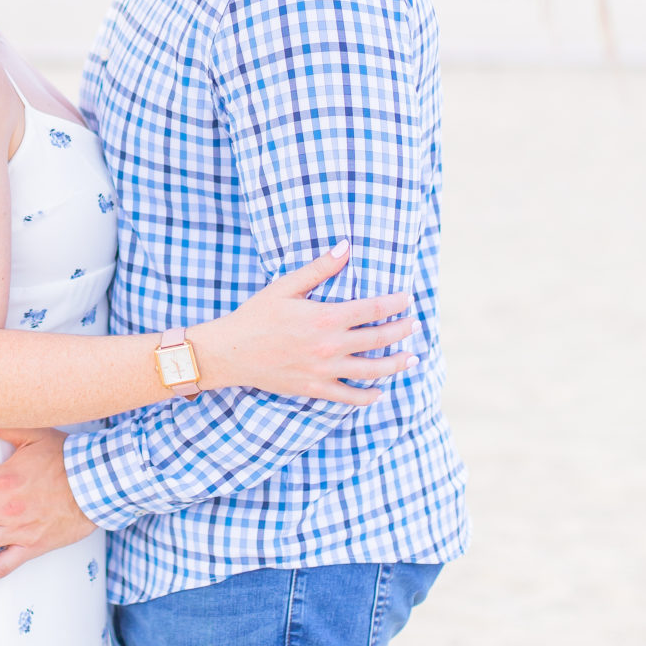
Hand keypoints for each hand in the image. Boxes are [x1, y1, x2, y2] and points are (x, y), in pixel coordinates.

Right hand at [192, 241, 418, 403]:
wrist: (230, 352)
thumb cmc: (256, 315)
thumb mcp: (285, 286)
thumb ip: (319, 269)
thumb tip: (346, 247)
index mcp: (326, 317)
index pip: (374, 309)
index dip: (396, 303)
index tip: (407, 299)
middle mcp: (330, 346)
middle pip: (380, 339)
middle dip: (402, 330)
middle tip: (415, 324)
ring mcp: (325, 371)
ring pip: (372, 370)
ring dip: (396, 364)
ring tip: (411, 358)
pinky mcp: (315, 389)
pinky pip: (350, 398)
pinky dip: (369, 396)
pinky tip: (379, 391)